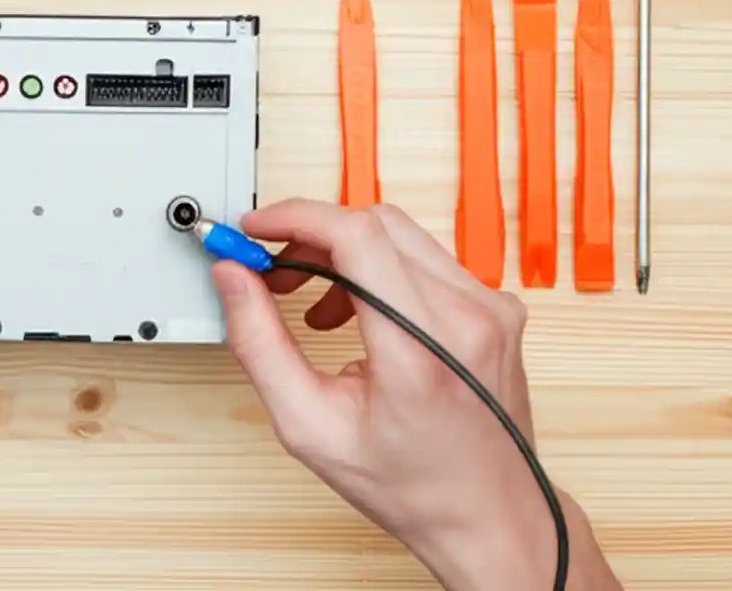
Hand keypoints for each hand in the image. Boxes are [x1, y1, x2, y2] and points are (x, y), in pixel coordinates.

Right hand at [213, 199, 620, 590]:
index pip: (357, 235)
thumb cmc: (409, 484)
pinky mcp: (497, 307)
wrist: (486, 514)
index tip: (255, 228)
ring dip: (343, 256)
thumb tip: (233, 278)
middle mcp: (467, 318)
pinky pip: (424, 260)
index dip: (295, 217)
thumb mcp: (309, 425)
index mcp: (420, 351)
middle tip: (273, 274)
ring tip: (314, 310)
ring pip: (398, 236)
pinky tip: (358, 317)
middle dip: (310, 237)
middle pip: (374, 223)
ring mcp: (492, 308)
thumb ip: (259, 343)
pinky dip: (379, 272)